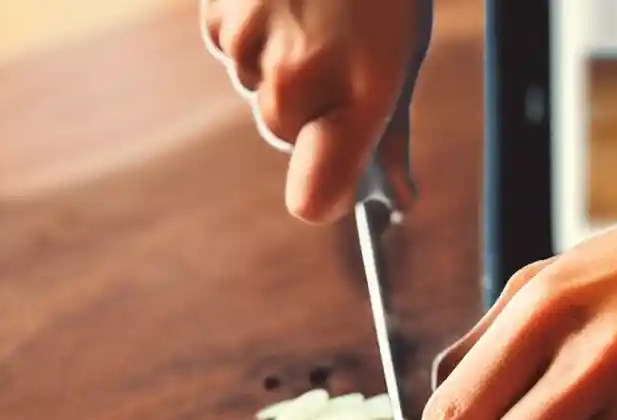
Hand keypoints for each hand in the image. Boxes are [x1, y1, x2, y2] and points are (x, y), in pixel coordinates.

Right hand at [201, 0, 421, 222]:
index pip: (314, 198)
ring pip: (257, 89)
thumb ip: (391, 136)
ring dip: (279, 65)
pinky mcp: (215, 20)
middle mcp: (289, 89)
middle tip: (342, 50)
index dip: (327, 194)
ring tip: (315, 13)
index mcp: (350, 103)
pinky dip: (254, 34)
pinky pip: (233, 51)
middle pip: (285, 134)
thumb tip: (401, 202)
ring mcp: (245, 53)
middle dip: (311, 108)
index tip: (341, 182)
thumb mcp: (401, 60)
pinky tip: (282, 0)